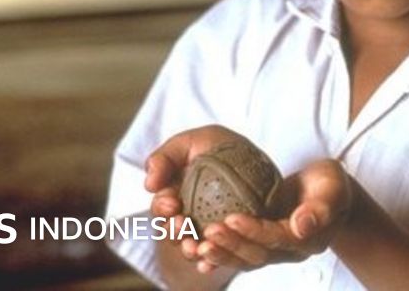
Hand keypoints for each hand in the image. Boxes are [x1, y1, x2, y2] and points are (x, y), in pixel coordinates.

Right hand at [146, 124, 250, 255]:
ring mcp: (207, 233)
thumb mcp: (192, 142)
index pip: (161, 208)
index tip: (171, 203)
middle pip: (172, 233)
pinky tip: (209, 265)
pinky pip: (218, 259)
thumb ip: (165, 157)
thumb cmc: (220, 147)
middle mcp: (187, 218)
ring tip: (194, 247)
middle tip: (181, 224)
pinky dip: (210, 264)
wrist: (259, 161)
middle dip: (172, 231)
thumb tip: (148, 185)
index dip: (162, 208)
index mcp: (174, 197)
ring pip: (192, 249)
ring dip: (189, 250)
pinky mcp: (229, 244)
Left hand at [192, 158, 352, 272]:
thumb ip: (320, 207)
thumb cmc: (329, 186)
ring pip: (245, 260)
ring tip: (196, 246)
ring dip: (221, 254)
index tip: (231, 218)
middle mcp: (289, 251)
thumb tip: (302, 226)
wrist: (325, 193)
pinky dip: (219, 256)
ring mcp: (274, 251)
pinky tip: (197, 253)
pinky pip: (238, 255)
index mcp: (308, 239)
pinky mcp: (260, 246)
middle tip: (209, 232)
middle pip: (258, 255)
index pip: (278, 238)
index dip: (255, 231)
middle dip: (232, 245)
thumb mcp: (332, 188)